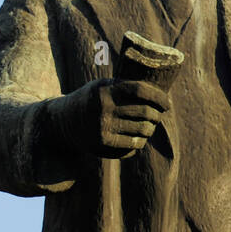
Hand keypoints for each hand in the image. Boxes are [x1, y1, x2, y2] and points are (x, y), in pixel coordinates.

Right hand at [46, 78, 170, 159]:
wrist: (62, 121)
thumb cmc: (91, 101)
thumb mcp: (103, 87)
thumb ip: (125, 88)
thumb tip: (158, 94)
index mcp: (106, 89)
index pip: (141, 90)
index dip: (159, 97)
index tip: (167, 104)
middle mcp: (104, 107)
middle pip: (145, 112)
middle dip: (156, 116)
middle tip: (157, 117)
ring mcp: (103, 125)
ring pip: (142, 129)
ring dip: (150, 129)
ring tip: (149, 127)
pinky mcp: (103, 142)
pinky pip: (133, 144)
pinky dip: (140, 142)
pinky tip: (138, 139)